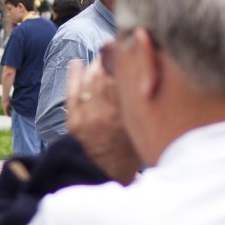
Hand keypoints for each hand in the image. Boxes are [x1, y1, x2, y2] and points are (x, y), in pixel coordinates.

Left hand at [66, 57, 140, 183]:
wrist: (99, 180)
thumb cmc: (127, 160)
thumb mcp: (142, 134)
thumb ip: (145, 112)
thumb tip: (152, 84)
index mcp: (126, 117)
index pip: (126, 80)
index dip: (129, 61)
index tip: (135, 48)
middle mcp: (105, 113)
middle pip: (107, 75)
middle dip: (113, 57)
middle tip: (120, 45)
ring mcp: (87, 115)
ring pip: (90, 80)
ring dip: (97, 65)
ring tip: (104, 55)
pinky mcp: (73, 119)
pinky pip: (72, 91)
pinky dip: (74, 75)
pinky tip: (77, 62)